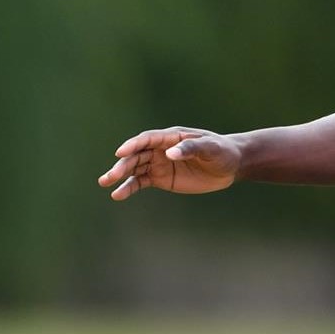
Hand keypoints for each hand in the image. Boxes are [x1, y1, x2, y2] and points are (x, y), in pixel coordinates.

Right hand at [99, 128, 240, 200]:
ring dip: (119, 176)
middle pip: (136, 155)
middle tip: (110, 176)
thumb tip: (169, 153)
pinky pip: (140, 182)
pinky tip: (118, 195)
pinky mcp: (160, 178)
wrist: (229, 166)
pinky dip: (129, 188)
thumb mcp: (210, 148)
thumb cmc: (221, 152)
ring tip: (105, 183)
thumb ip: (190, 149)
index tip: (120, 153)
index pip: (147, 139)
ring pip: (134, 169)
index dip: (133, 145)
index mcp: (170, 137)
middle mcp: (159, 149)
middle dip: (122, 165)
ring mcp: (158, 164)